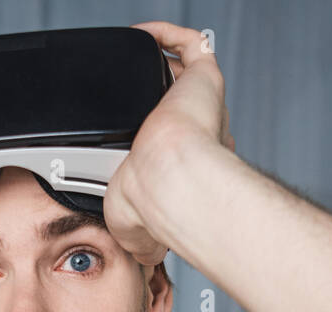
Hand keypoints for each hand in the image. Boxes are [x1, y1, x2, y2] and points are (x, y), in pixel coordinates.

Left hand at [103, 22, 235, 265]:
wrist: (167, 176)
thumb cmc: (154, 202)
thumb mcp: (131, 230)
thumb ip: (136, 239)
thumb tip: (146, 256)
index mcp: (183, 165)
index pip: (172, 145)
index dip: (153, 140)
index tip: (130, 141)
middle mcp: (197, 134)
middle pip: (177, 111)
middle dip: (156, 105)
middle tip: (127, 106)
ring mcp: (202, 106)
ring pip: (183, 78)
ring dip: (158, 69)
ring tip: (131, 67)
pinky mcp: (204, 78)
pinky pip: (190, 43)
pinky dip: (166, 35)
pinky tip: (140, 36)